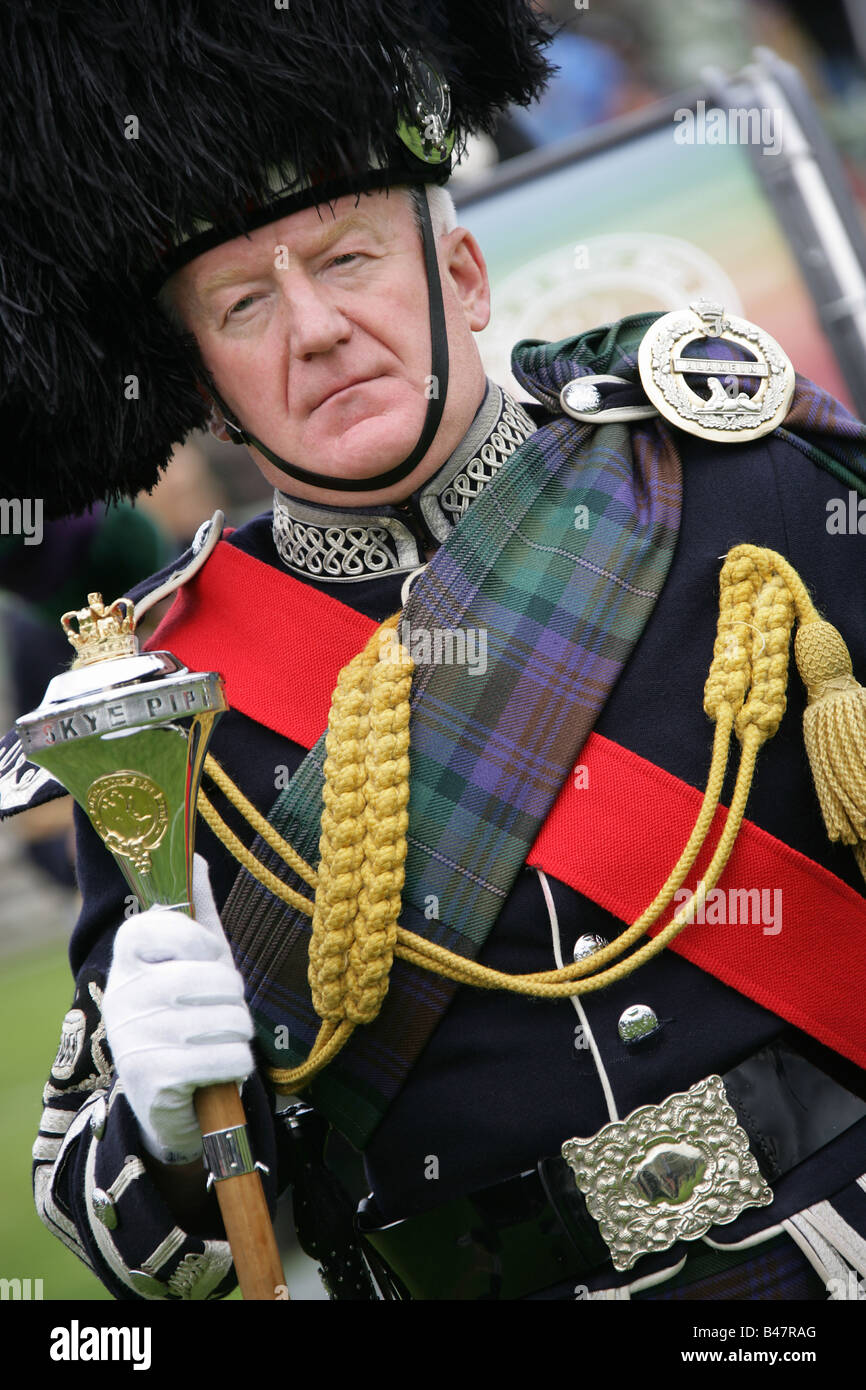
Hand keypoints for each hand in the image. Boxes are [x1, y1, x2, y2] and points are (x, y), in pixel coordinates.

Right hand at [102, 855, 253, 1163]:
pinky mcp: (153, 1078)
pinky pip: (227, 1059)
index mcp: (128, 957)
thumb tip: (194, 857)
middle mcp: (123, 994)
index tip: (208, 957)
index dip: (199, 941)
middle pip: (211, 978)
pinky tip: (221, 1068)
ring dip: (240, 1033)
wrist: (164, 1098)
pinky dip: (238, 1065)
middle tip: (225, 1010)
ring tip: (222, 1039)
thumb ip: (195, 911)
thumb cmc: (185, 1013)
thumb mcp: (192, 959)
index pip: (159, 925)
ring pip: (227, 1019)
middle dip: (235, 997)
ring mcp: (134, 1038)